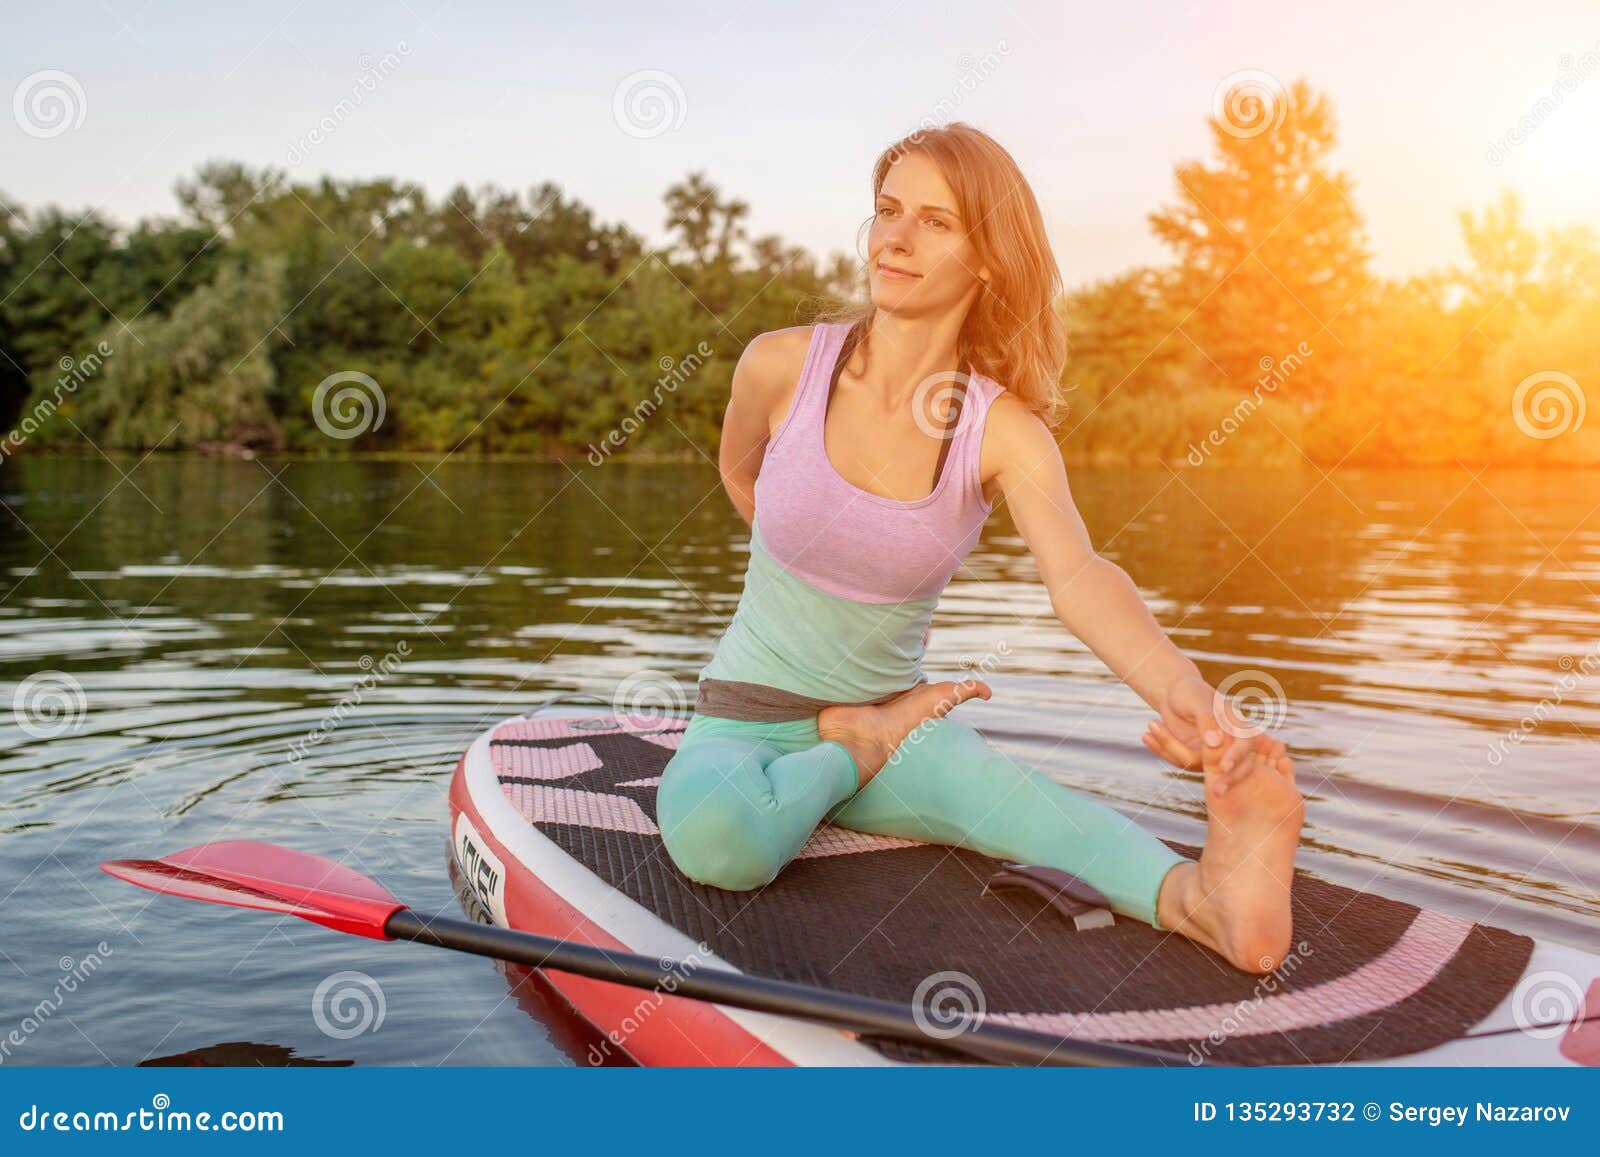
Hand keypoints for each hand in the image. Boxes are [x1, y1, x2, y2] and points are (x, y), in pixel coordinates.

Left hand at [1139, 674, 1290, 794]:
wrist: (1173, 692)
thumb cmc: (1189, 690)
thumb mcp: (1196, 700)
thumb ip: (1207, 720)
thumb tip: (1215, 743)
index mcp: (1235, 724)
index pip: (1244, 745)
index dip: (1237, 757)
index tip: (1224, 766)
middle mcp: (1225, 742)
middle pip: (1226, 767)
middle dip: (1221, 781)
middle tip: (1215, 793)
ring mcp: (1208, 752)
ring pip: (1192, 762)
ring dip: (1169, 746)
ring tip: (1151, 723)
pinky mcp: (1191, 755)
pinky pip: (1177, 759)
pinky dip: (1160, 748)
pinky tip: (1146, 735)